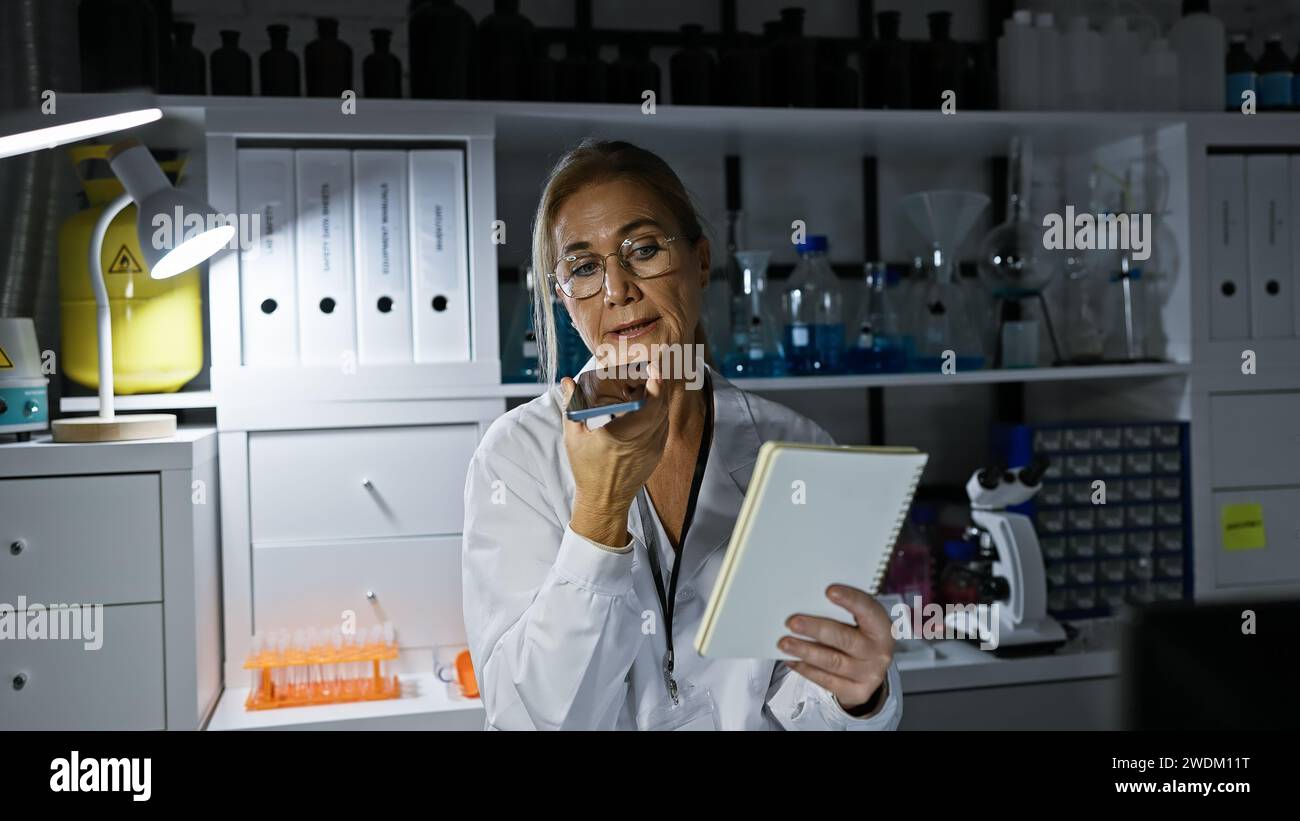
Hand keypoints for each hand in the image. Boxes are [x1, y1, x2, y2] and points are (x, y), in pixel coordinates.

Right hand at [561, 362, 669, 544]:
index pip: (649, 406)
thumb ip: (572, 406)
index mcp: (622, 435)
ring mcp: (653, 449)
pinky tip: (648, 406)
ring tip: (648, 385)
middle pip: (661, 406)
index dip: (656, 385)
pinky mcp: (656, 454)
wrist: (604, 501)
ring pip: (664, 416)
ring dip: (659, 399)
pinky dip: (659, 413)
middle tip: (648, 370)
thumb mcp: (573, 437)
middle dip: (658, 385)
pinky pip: (663, 427)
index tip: (654, 368)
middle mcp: (642, 442)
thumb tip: (568, 381)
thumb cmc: (587, 470)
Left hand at [779, 584, 895, 715]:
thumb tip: (809, 601)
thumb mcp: (861, 622)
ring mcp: (869, 674)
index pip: (868, 611)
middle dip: (816, 629)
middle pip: (845, 639)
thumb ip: (842, 612)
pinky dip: (806, 669)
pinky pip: (827, 681)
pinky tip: (792, 659)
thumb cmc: (861, 636)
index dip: (850, 600)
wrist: (871, 670)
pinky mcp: (856, 692)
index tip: (830, 591)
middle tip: (792, 622)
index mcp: (882, 628)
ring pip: (832, 662)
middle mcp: (879, 653)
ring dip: (805, 651)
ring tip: (785, 643)